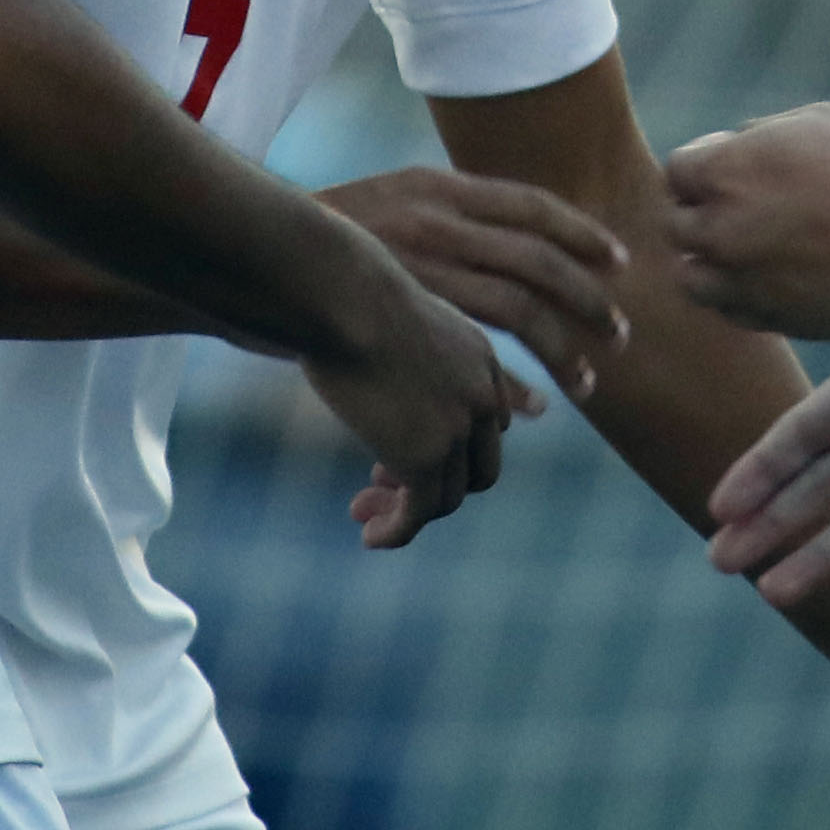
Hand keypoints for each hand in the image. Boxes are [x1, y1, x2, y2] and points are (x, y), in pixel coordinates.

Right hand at [302, 270, 530, 549]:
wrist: (342, 295)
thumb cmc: (343, 292)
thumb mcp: (386, 316)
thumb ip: (394, 348)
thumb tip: (358, 358)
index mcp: (479, 357)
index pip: (487, 424)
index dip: (448, 448)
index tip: (392, 452)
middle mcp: (481, 395)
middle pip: (478, 468)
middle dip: (434, 486)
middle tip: (379, 486)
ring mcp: (458, 429)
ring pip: (448, 497)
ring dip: (408, 513)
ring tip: (364, 516)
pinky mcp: (425, 457)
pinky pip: (420, 513)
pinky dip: (398, 531)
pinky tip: (371, 537)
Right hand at [323, 164, 629, 400]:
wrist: (239, 256)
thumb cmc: (301, 239)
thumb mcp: (376, 206)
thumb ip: (428, 221)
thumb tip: (471, 250)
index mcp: (433, 186)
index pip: (530, 203)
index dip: (581, 231)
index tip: (618, 258)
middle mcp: (435, 221)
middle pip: (538, 259)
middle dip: (588, 297)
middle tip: (622, 333)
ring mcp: (421, 268)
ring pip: (520, 307)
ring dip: (563, 348)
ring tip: (590, 383)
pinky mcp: (404, 317)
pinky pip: (479, 353)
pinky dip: (511, 384)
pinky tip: (532, 408)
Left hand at [662, 103, 829, 340]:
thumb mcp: (824, 122)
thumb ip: (766, 134)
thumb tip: (739, 144)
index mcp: (730, 171)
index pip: (677, 171)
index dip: (702, 168)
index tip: (730, 169)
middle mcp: (723, 229)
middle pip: (677, 226)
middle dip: (700, 215)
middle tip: (737, 212)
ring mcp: (743, 280)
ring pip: (693, 278)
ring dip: (710, 263)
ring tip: (745, 252)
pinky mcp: (772, 319)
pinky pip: (731, 311)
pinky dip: (738, 297)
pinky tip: (769, 280)